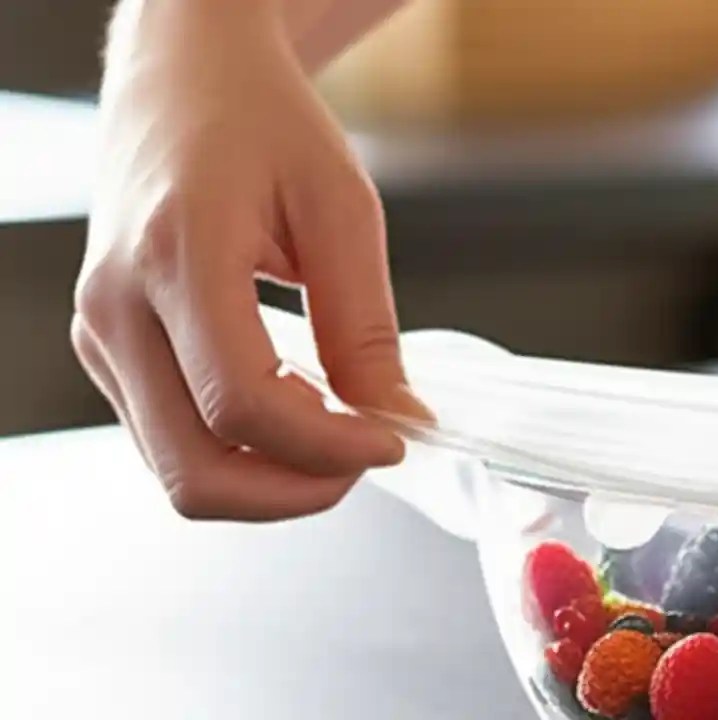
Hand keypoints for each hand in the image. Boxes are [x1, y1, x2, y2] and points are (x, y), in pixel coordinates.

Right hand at [72, 0, 428, 521]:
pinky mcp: (107, 350)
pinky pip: (171, 440)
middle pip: (194, 471)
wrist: (183, 79)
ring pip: (178, 471)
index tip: (393, 439)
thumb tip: (398, 417)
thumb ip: (365, 325)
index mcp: (175, 256)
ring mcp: (100, 336)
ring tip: (338, 430)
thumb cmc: (261, 122)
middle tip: (366, 455)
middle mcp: (115, 308)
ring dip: (269, 479)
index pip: (241, 405)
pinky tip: (295, 412)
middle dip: (296, 489)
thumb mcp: (340, 207)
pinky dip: (240, 452)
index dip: (328, 448)